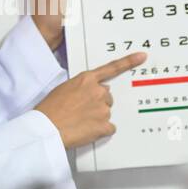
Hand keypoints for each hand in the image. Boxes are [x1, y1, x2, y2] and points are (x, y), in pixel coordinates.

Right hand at [33, 50, 147, 148]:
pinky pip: (108, 128)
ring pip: (106, 113)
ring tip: (79, 122)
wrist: (45, 128)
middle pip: (107, 97)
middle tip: (81, 111)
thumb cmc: (49, 110)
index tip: (141, 57)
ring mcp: (102, 108)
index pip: (111, 69)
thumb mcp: (63, 89)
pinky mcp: (104, 125)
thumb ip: (81, 87)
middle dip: (98, 103)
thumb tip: (90, 93)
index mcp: (86, 80)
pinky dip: (100, 131)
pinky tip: (86, 131)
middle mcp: (97, 91)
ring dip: (97, 118)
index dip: (128, 62)